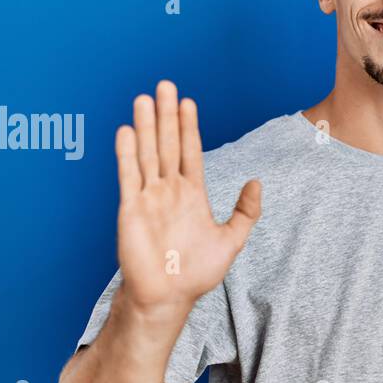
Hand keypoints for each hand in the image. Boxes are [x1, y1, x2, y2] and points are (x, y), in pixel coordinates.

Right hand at [116, 80, 262, 311]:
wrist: (169, 296)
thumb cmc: (196, 272)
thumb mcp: (231, 240)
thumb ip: (245, 212)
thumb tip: (257, 182)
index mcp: (192, 194)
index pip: (190, 152)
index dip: (188, 127)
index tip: (188, 102)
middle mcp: (169, 190)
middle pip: (167, 144)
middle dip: (166, 116)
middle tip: (165, 85)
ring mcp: (148, 197)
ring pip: (147, 153)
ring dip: (145, 126)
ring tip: (144, 98)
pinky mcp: (131, 209)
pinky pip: (128, 177)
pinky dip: (127, 154)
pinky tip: (126, 131)